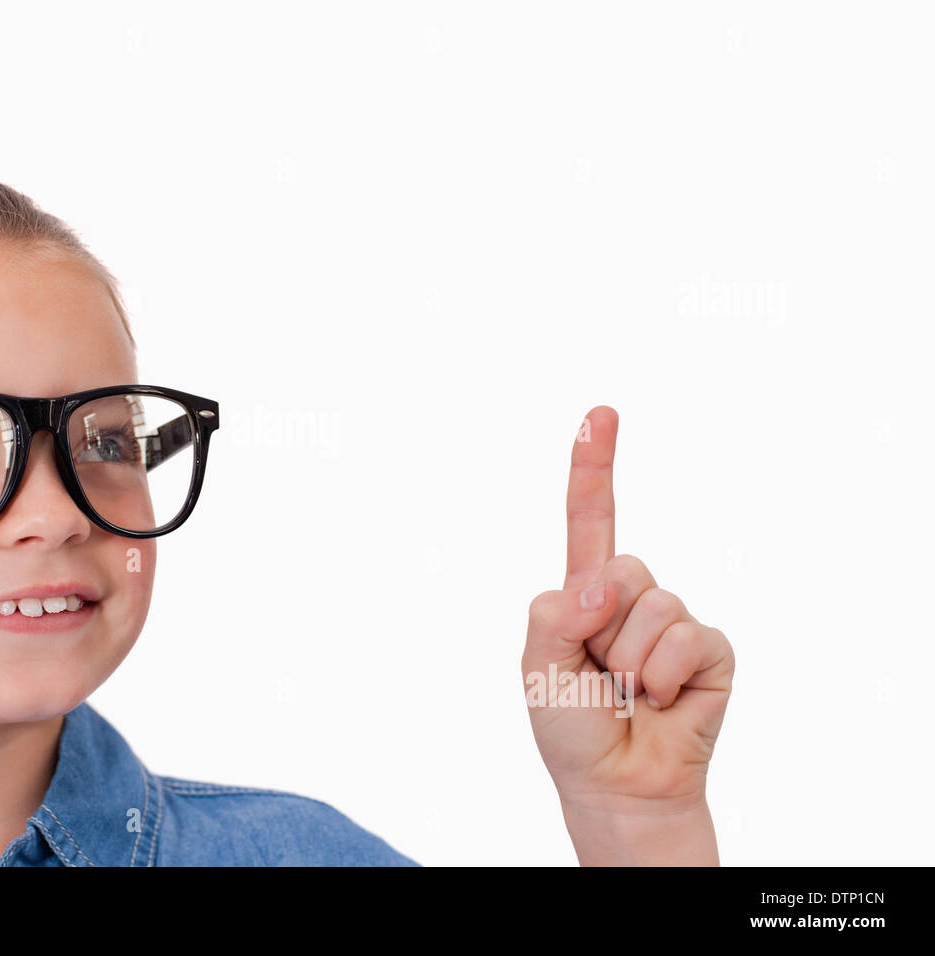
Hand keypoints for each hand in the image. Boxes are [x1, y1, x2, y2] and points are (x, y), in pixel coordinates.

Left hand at [521, 406, 734, 864]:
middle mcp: (632, 598)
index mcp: (585, 594)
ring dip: (629, 660)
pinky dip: (663, 675)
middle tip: (598, 673)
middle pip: (622, 567)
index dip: (594, 467)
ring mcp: (674, 622)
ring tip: (626, 692)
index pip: (590, 521)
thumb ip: (554, 616)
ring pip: (653, 603)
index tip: (599, 413)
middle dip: (601, 626)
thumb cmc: (571, 727)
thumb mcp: (538, 668)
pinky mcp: (710, 650)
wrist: (618, 784)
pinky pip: (687, 638)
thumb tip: (600, 585)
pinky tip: (660, 700)